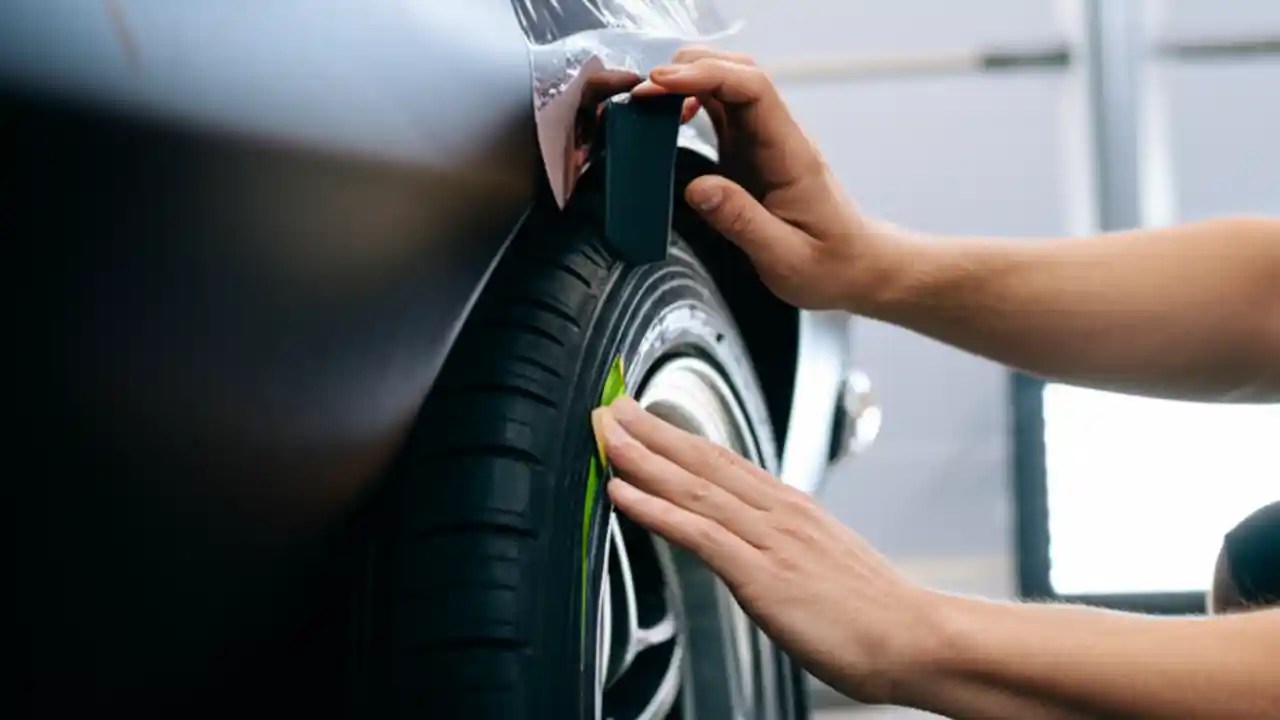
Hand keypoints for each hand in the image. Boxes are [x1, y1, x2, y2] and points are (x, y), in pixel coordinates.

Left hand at [591, 396, 938, 703]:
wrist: (914, 639)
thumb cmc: (871, 611)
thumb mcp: (821, 560)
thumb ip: (782, 542)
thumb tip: (751, 537)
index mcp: (791, 507)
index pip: (722, 460)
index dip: (676, 437)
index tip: (641, 417)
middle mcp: (778, 512)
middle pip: (703, 460)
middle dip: (649, 431)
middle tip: (609, 405)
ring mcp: (771, 540)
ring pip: (694, 487)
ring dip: (642, 458)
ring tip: (605, 435)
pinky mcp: (764, 575)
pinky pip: (699, 533)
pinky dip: (656, 509)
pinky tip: (623, 492)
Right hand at [633, 48, 910, 311]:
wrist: (853, 266)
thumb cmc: (827, 264)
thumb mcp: (784, 257)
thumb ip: (741, 222)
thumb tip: (697, 189)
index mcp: (789, 152)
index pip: (752, 87)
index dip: (705, 75)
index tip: (662, 86)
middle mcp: (777, 136)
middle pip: (736, 71)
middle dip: (688, 69)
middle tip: (643, 94)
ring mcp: (763, 140)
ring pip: (726, 84)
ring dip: (686, 81)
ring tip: (647, 102)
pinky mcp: (750, 151)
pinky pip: (720, 109)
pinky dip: (690, 101)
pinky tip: (670, 118)